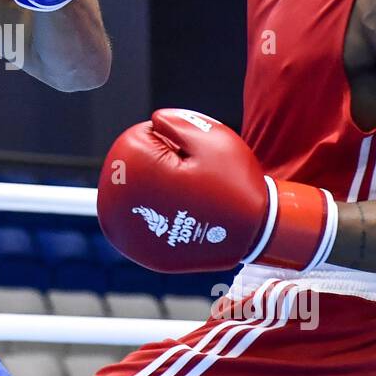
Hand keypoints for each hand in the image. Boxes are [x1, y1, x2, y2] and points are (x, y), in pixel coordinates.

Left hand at [97, 109, 337, 273]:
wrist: (253, 233)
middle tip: (189, 178)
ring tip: (185, 196)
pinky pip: (138, 223)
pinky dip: (155, 214)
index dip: (167, 140)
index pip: (135, 138)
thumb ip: (175, 123)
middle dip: (156, 164)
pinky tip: (179, 214)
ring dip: (151, 189)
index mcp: (138, 172)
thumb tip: (153, 122)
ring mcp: (128, 234)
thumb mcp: (210, 137)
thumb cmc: (234, 182)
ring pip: (130, 196)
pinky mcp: (139, 252)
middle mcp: (122, 207)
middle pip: (128, 168)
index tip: (188, 156)